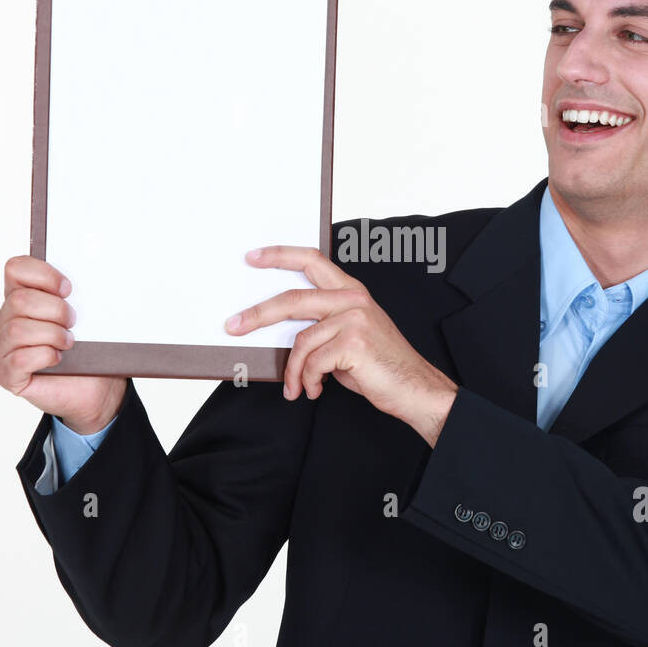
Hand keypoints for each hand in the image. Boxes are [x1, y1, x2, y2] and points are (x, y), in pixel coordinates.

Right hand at [0, 256, 126, 433]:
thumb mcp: (84, 317)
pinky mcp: (5, 374)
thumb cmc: (87, 349)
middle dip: (55, 310)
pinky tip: (57, 360)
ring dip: (52, 335)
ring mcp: (1, 348)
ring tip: (68, 343)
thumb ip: (75, 296)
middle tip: (73, 322)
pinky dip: (45, 356)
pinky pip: (19, 359)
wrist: (94, 388)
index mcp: (20, 297)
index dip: (44, 275)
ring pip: (17, 329)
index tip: (69, 289)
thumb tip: (91, 276)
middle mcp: (4, 320)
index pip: (15, 269)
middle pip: (19, 300)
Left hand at [224, 246, 458, 445]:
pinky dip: (309, 381)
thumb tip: (282, 334)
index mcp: (351, 292)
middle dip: (257, 314)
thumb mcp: (349, 337)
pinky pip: (313, 362)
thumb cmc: (380, 368)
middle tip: (233, 325)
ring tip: (298, 388)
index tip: (253, 257)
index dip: (280, 256)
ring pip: (301, 342)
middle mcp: (353, 299)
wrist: (414, 389)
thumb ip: (322, 325)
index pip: (313, 261)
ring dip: (294, 371)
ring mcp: (354, 319)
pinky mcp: (354, 343)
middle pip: (292, 300)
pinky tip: (315, 390)